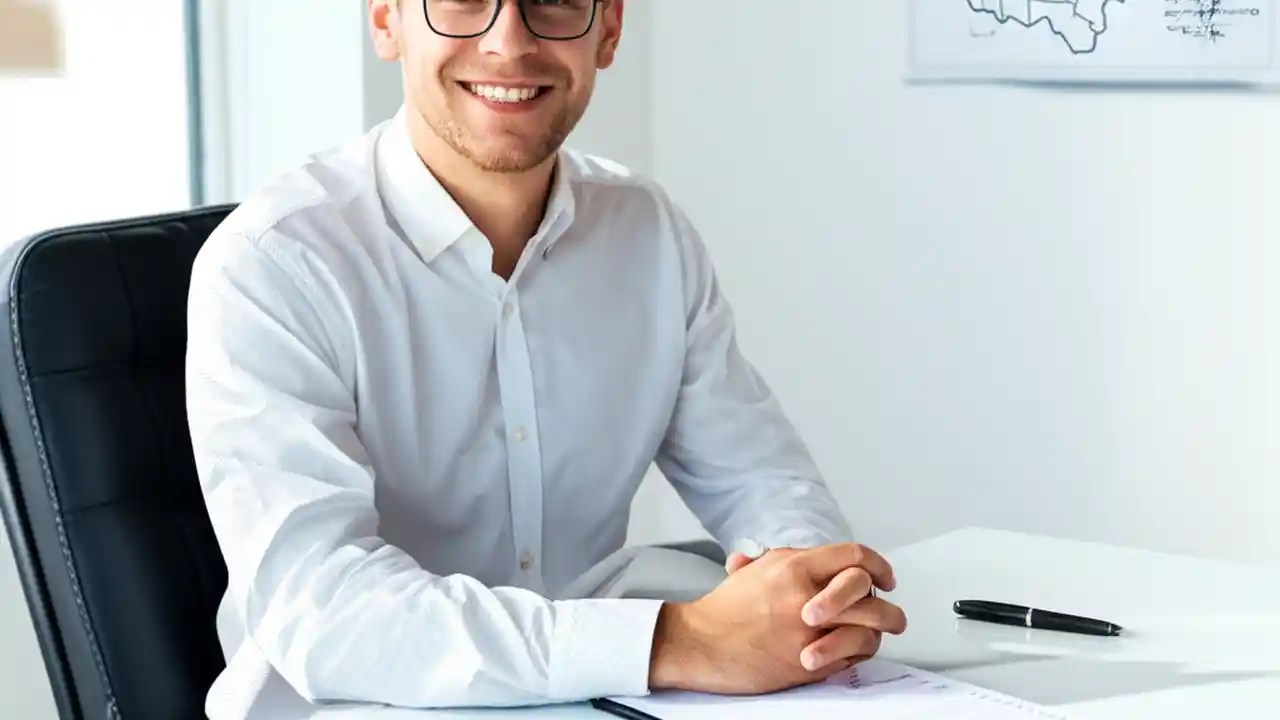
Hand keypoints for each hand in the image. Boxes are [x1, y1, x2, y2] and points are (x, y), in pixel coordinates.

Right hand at [651, 544, 906, 694]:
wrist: (701, 643)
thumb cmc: (723, 610)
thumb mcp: (754, 570)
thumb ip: (785, 560)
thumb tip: (805, 556)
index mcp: (793, 566)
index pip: (852, 556)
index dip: (877, 564)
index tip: (884, 576)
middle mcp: (805, 595)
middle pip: (866, 590)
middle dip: (885, 601)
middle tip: (891, 609)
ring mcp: (809, 631)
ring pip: (868, 625)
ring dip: (882, 628)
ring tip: (886, 630)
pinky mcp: (809, 661)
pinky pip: (853, 655)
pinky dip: (860, 651)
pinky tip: (857, 648)